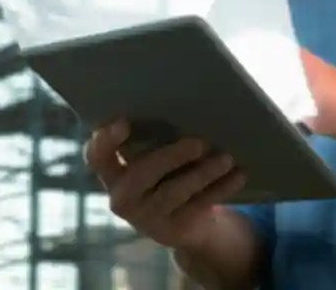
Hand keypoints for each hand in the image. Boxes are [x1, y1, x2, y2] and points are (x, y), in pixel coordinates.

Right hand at [83, 118, 246, 249]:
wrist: (183, 222)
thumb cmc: (165, 174)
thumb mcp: (153, 158)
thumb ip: (153, 138)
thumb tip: (186, 105)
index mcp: (112, 173)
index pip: (96, 157)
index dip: (105, 140)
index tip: (124, 122)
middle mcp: (122, 197)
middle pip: (141, 174)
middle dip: (171, 156)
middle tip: (199, 142)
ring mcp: (146, 218)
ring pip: (174, 192)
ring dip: (202, 173)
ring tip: (227, 158)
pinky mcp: (173, 231)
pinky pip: (198, 206)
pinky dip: (220, 188)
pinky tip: (238, 175)